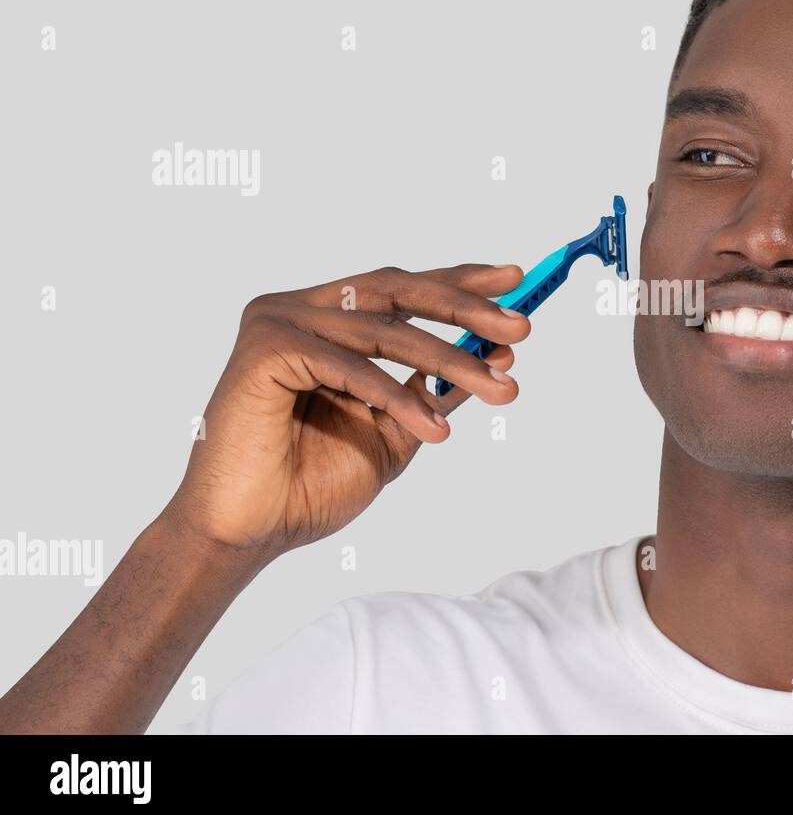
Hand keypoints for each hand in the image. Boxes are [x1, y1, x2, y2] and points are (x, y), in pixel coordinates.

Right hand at [166, 264, 530, 552]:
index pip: (402, 289)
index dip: (460, 281)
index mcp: (327, 320)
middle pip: (396, 292)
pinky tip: (436, 428)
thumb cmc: (310, 485)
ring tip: (499, 390)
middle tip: (521, 326)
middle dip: (466, 308)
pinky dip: (398, 395)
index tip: (516, 280)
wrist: (249, 534)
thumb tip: (500, 355)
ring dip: (449, 360)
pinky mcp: (264, 350)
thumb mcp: (397, 430)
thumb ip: (438, 390)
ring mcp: (277, 322)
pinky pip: (350, 366)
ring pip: (383, 331)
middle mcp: (299, 309)